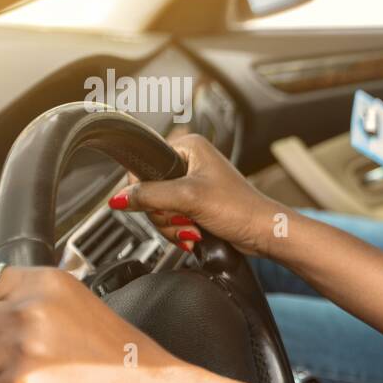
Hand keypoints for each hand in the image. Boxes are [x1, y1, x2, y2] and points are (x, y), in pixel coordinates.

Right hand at [109, 134, 284, 256]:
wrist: (263, 233)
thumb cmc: (239, 209)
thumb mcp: (188, 198)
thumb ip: (149, 196)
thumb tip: (118, 199)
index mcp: (188, 148)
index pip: (144, 165)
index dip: (146, 190)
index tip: (162, 203)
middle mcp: (190, 163)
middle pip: (149, 192)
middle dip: (165, 214)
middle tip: (185, 217)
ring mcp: (192, 186)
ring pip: (159, 210)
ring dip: (174, 226)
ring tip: (194, 226)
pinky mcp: (196, 206)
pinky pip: (172, 220)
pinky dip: (180, 231)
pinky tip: (195, 234)